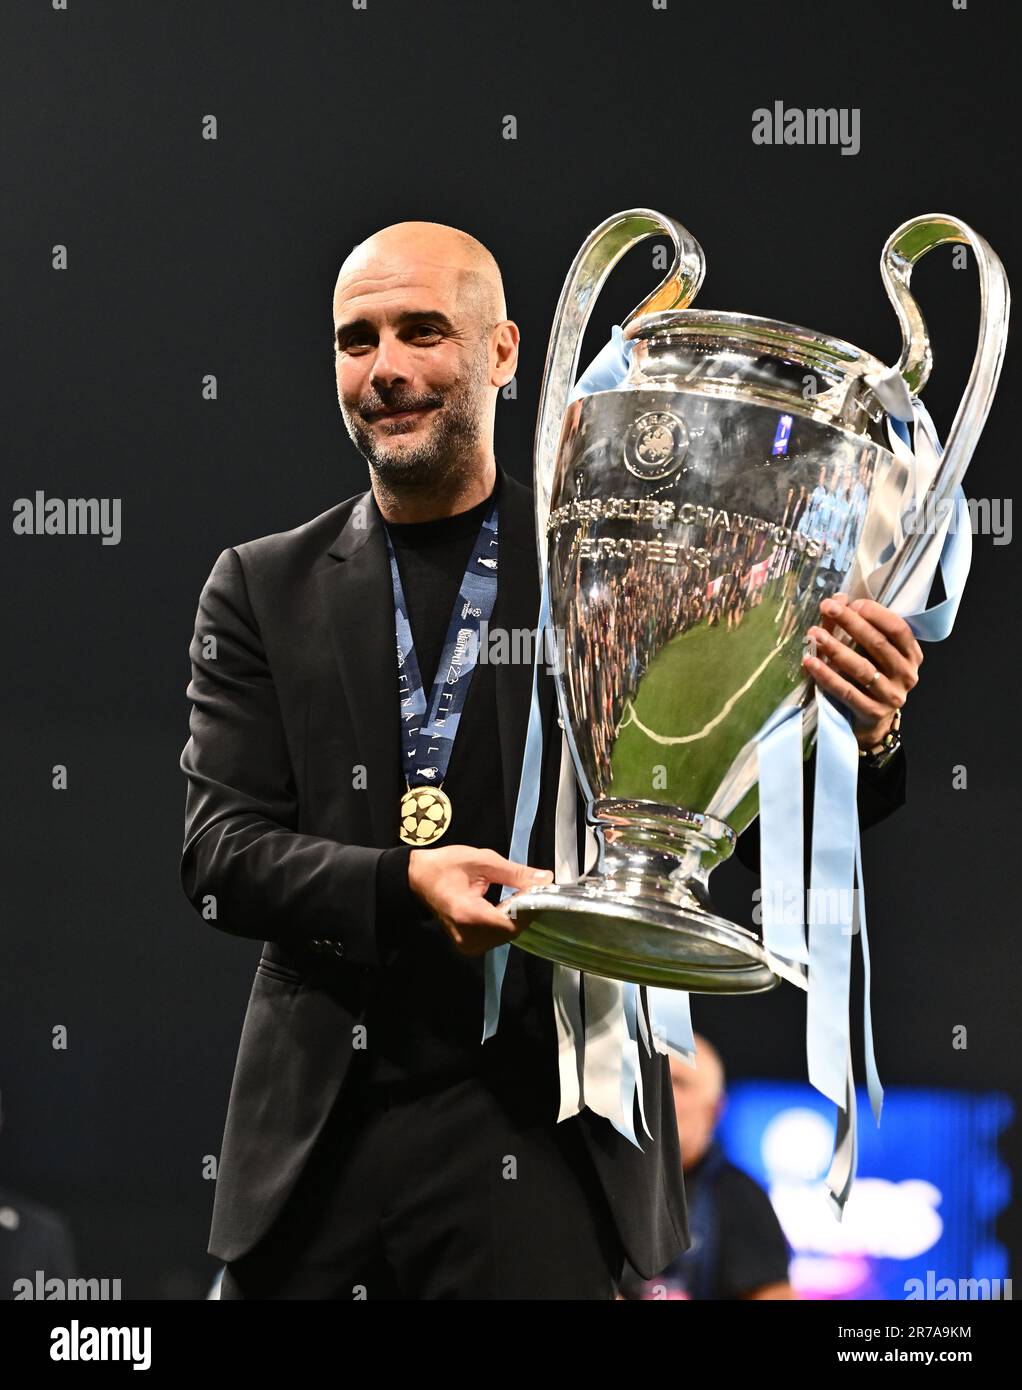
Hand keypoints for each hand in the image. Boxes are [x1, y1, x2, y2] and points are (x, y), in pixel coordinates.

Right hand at [407, 845, 553, 956]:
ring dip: (517, 916)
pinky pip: (496, 936)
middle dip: (526, 910)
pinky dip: (505, 921)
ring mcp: (467, 945)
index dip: (530, 907)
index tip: (540, 888)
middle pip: (511, 931)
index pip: (513, 922)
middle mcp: (468, 937)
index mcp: (468, 915)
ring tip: (516, 894)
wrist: (417, 879)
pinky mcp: (468, 946)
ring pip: (506, 935)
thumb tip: (546, 879)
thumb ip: (516, 873)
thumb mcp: (482, 861)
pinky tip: (505, 904)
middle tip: (530, 888)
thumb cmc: (446, 866)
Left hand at [802, 594, 922, 748]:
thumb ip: (856, 626)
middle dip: (850, 623)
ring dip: (835, 648)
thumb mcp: (869, 651)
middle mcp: (906, 674)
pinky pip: (847, 692)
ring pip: (861, 668)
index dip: (875, 614)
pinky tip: (810, 662)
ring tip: (814, 634)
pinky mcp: (873, 712)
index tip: (851, 603)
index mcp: (911, 654)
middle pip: (878, 644)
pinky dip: (827, 676)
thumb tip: (839, 598)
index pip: (898, 628)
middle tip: (827, 607)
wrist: (872, 722)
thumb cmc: (871, 677)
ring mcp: (891, 695)